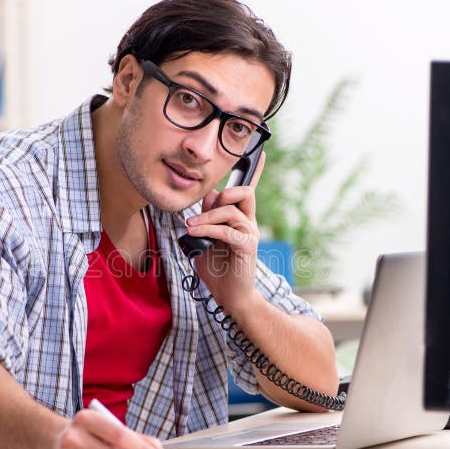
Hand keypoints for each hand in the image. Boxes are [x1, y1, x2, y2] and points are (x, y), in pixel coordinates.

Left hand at [184, 153, 265, 313]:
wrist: (229, 296)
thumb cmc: (217, 269)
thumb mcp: (205, 239)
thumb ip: (206, 219)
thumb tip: (205, 200)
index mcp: (240, 219)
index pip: (247, 190)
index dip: (254, 171)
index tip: (258, 152)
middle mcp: (249, 223)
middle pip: (244, 192)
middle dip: (223, 194)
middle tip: (202, 211)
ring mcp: (250, 234)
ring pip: (231, 211)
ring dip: (207, 217)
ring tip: (191, 226)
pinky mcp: (247, 247)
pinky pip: (228, 231)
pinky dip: (208, 230)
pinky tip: (195, 233)